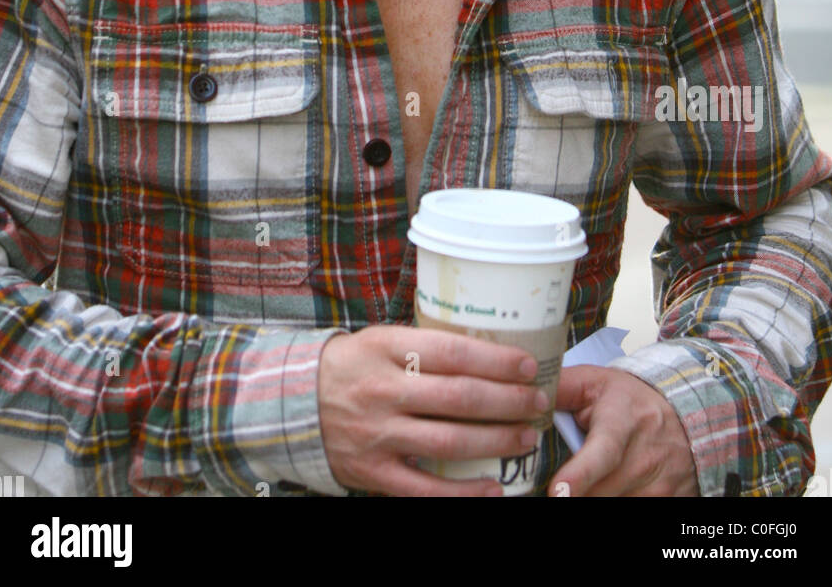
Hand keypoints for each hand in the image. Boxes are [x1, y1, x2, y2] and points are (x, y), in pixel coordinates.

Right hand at [317, 325, 548, 495]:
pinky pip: (425, 489)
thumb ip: (424, 346)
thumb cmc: (351, 365)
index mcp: (385, 349)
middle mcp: (382, 390)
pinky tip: (494, 488)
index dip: (495, 359)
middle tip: (539, 401)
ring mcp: (377, 435)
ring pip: (448, 442)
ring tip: (527, 436)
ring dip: (496, 441)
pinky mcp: (373, 473)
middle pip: (458, 398)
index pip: (451, 352)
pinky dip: (464, 492)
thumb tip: (488, 349)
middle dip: (507, 401)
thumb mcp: (380, 339)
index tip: (528, 364)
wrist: (292, 403)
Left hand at [548, 365, 699, 496]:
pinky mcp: (666, 503)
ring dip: (591, 494)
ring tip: (588, 476)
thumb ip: (561, 388)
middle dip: (573, 488)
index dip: (579, 475)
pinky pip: (626, 510)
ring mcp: (658, 487)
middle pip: (597, 492)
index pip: (602, 453)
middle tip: (561, 479)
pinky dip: (609, 499)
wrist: (685, 416)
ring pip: (608, 505)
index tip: (558, 491)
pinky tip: (607, 485)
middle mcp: (643, 459)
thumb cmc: (630, 400)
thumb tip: (528, 393)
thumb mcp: (595, 383)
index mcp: (621, 424)